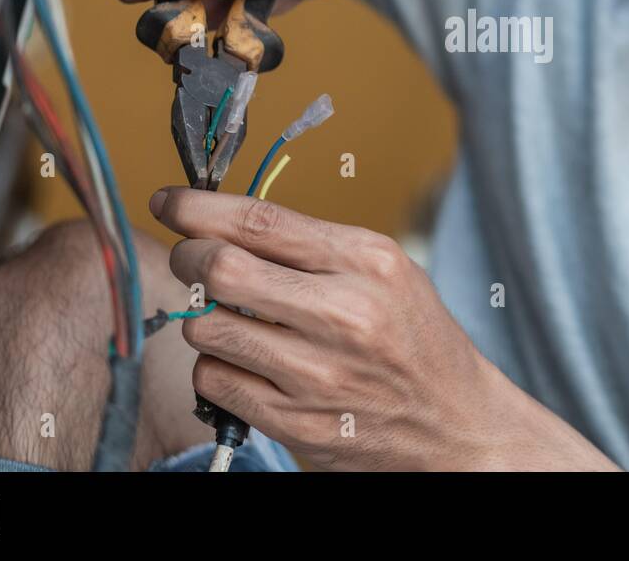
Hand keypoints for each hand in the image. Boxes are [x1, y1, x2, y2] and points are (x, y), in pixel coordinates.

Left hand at [149, 187, 618, 470]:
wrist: (457, 427)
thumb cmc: (416, 341)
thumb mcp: (386, 271)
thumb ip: (313, 246)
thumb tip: (223, 222)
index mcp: (368, 262)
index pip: (261, 221)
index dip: (199, 207)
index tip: (171, 201)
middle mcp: (345, 314)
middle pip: (221, 269)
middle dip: (188, 258)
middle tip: (191, 259)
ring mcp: (317, 374)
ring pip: (207, 328)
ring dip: (203, 318)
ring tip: (232, 318)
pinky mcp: (295, 422)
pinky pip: (215, 380)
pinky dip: (217, 365)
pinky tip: (247, 362)